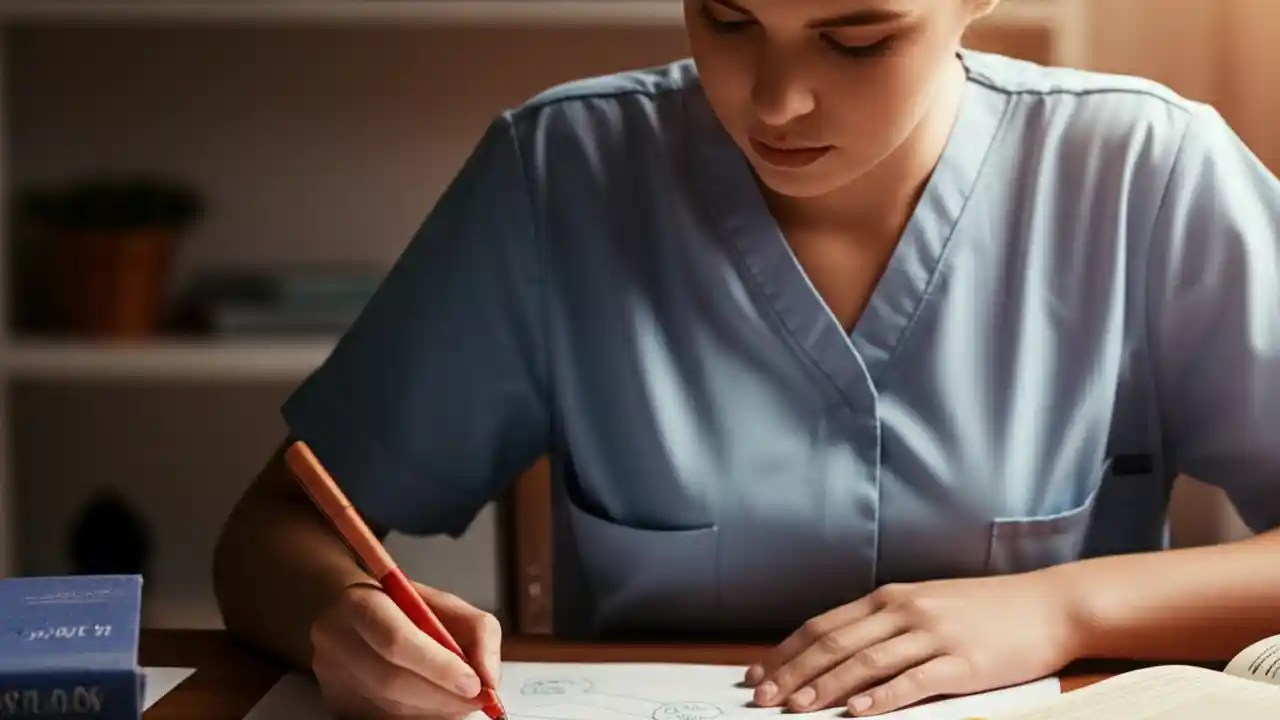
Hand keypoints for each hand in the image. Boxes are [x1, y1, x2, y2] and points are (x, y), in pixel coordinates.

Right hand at [310, 582, 501, 718]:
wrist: (355, 615)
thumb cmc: (407, 609)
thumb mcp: (448, 604)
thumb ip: (479, 631)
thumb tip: (489, 678)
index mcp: (360, 602)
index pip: (396, 640)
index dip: (439, 666)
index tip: (474, 683)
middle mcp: (334, 639)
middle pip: (391, 681)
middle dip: (443, 696)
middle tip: (477, 699)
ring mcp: (331, 676)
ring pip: (388, 707)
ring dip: (434, 710)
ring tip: (459, 700)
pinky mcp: (336, 703)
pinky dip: (419, 717)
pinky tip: (434, 706)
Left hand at [744, 571, 1081, 715]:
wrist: (1047, 605)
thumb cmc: (985, 609)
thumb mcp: (926, 604)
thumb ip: (884, 624)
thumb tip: (836, 649)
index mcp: (890, 597)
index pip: (824, 625)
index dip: (787, 651)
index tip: (759, 673)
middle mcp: (904, 611)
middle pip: (834, 644)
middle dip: (793, 673)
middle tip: (762, 698)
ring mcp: (932, 635)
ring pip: (865, 663)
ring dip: (826, 688)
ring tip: (797, 709)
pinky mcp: (961, 663)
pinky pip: (912, 682)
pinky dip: (881, 698)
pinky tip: (857, 713)